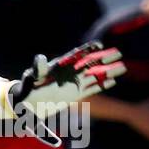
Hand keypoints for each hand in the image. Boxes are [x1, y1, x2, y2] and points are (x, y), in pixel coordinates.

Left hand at [9, 42, 125, 145]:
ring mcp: (73, 84)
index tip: (99, 45)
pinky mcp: (74, 95)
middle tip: (118, 53)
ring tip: (122, 67)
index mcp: (61, 67)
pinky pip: (91, 89)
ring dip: (107, 71)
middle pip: (89, 63)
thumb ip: (38, 68)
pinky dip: (101, 85)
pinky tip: (113, 82)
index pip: (76, 56)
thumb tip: (40, 58)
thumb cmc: (27, 88)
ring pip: (93, 76)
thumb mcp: (32, 77)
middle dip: (103, 58)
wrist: (25, 104)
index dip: (87, 49)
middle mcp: (69, 74)